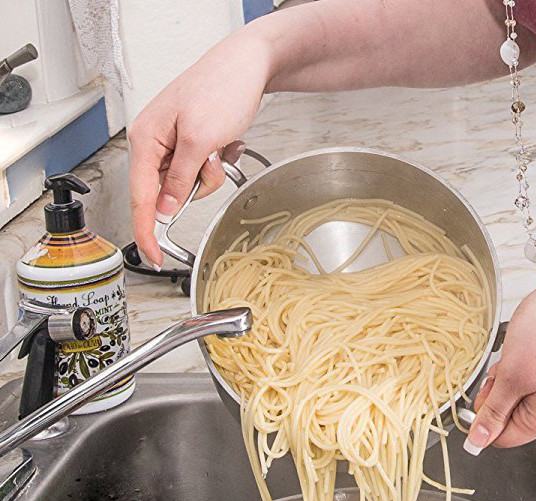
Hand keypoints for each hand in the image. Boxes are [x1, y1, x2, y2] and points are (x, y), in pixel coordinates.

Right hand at [128, 26, 270, 268]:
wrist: (249, 64)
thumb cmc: (222, 87)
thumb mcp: (200, 140)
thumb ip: (179, 180)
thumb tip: (164, 210)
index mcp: (146, 139)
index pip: (141, 198)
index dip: (146, 232)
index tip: (153, 257)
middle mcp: (155, 143)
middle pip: (169, 193)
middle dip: (197, 185)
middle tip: (212, 160)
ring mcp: (175, 144)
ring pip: (190, 185)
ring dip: (211, 173)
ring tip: (220, 144)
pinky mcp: (194, 144)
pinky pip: (204, 172)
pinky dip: (219, 162)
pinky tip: (225, 140)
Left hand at [464, 252, 535, 453]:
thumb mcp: (510, 377)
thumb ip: (493, 413)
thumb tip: (478, 441)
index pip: (502, 438)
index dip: (483, 421)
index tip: (477, 399)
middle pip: (508, 415)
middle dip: (496, 394)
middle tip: (501, 371)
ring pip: (516, 393)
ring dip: (506, 376)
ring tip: (515, 355)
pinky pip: (528, 377)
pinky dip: (518, 364)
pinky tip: (522, 348)